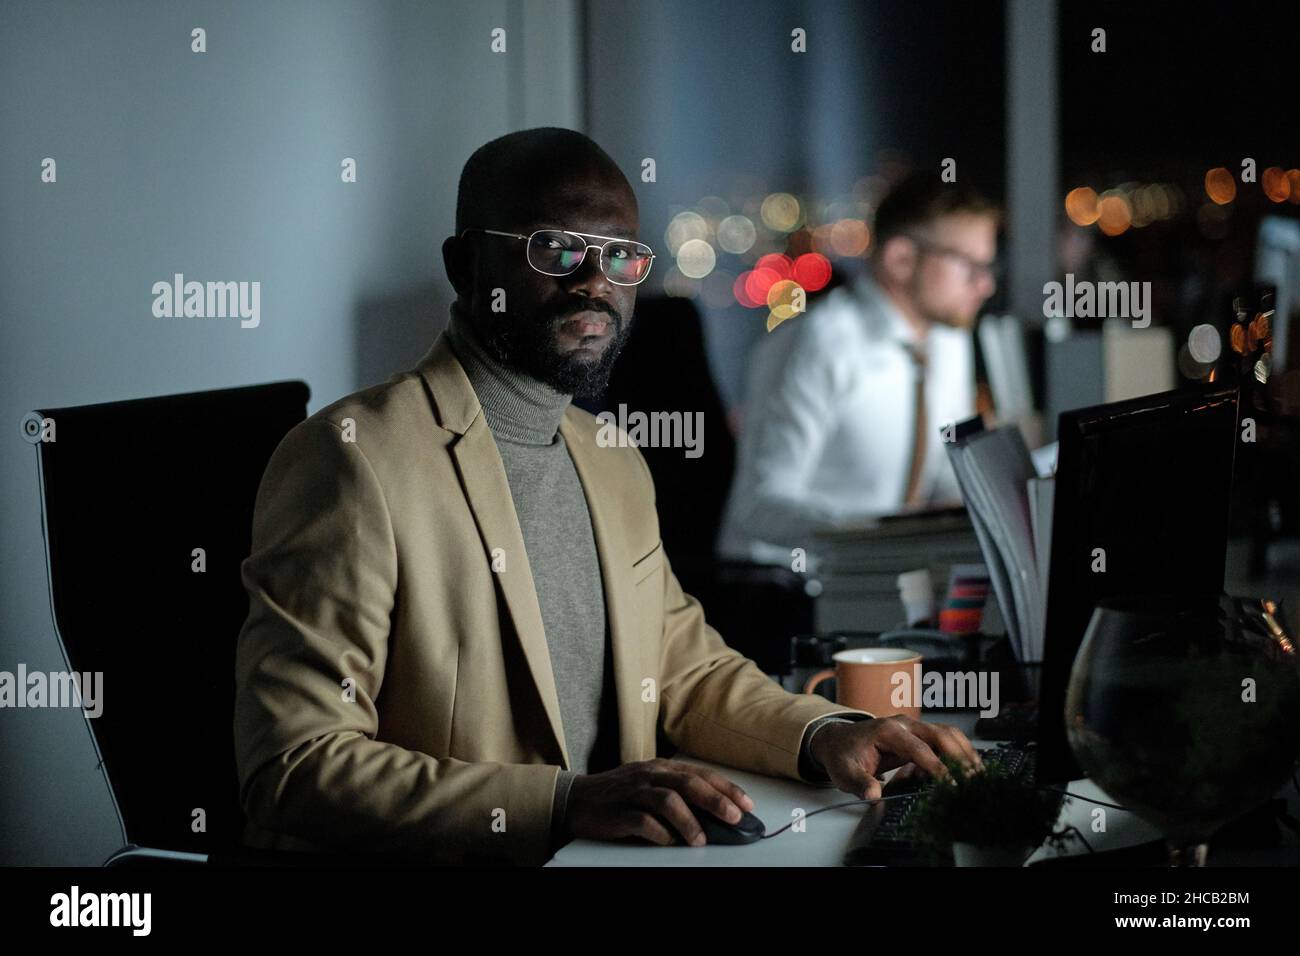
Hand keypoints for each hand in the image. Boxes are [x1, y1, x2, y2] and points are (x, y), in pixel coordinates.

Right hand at [564, 758, 754, 846]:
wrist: (575, 799)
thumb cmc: (618, 795)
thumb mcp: (649, 786)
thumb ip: (677, 794)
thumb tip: (715, 813)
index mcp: (660, 767)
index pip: (700, 773)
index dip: (726, 788)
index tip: (746, 805)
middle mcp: (648, 774)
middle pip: (688, 783)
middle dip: (716, 800)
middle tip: (735, 818)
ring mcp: (632, 792)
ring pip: (668, 800)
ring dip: (689, 821)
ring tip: (700, 840)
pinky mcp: (617, 812)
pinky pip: (642, 821)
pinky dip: (659, 833)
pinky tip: (668, 842)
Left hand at [809, 716, 981, 800]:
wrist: (838, 740)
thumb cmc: (843, 755)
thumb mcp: (845, 773)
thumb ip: (860, 784)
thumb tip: (873, 795)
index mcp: (887, 732)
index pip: (919, 749)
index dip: (937, 767)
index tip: (952, 784)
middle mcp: (903, 724)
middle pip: (940, 735)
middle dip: (959, 756)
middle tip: (973, 778)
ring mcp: (912, 727)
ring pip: (946, 733)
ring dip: (964, 751)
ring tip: (978, 773)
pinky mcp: (918, 734)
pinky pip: (943, 739)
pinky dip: (958, 751)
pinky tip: (965, 769)